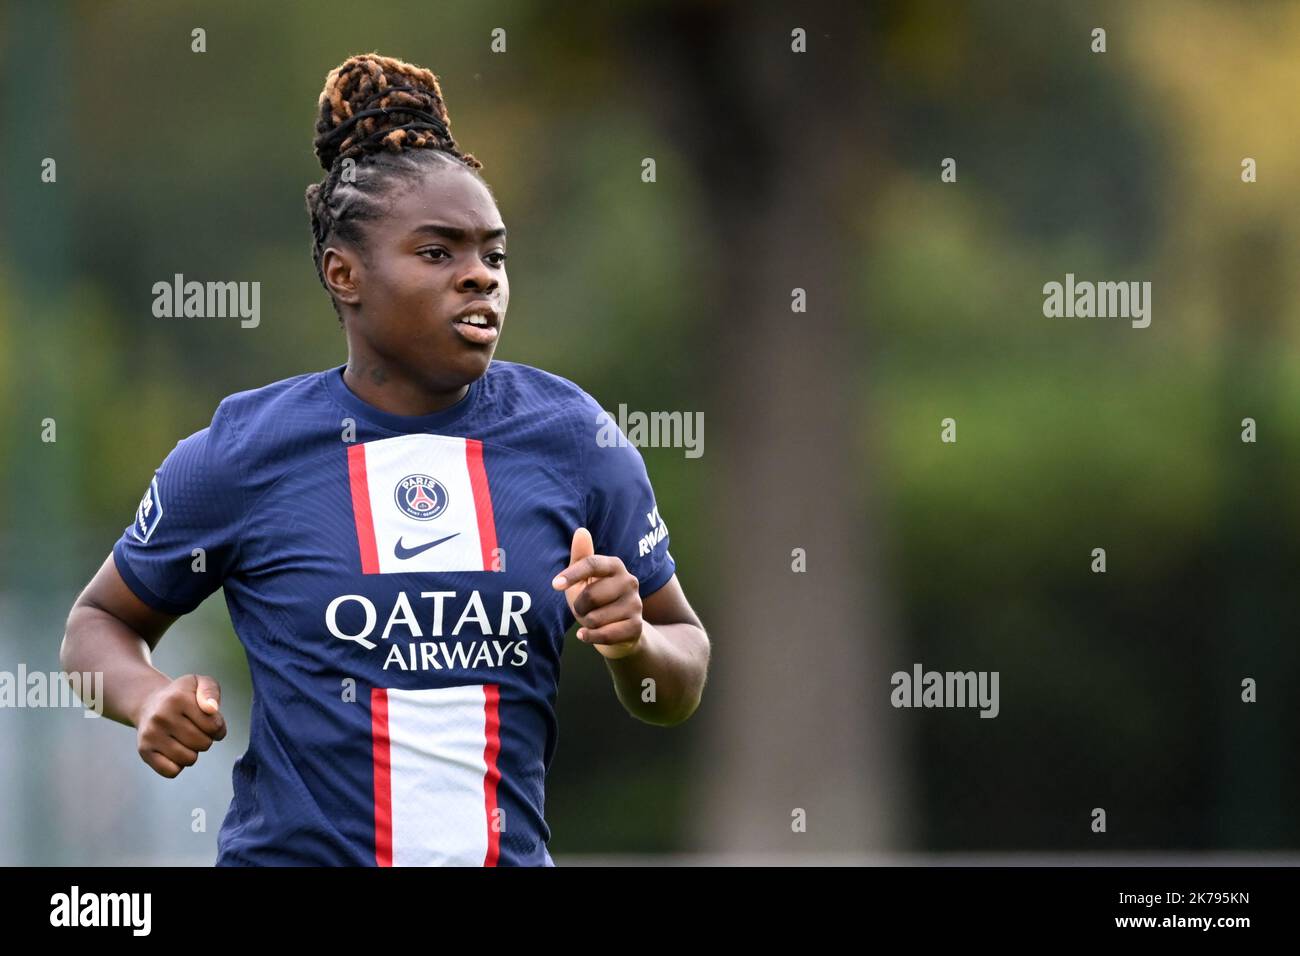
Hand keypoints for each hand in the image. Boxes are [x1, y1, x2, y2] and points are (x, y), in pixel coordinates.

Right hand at [135, 674, 226, 777]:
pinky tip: (175, 751)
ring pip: (189, 759)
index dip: (218, 727)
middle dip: (206, 739)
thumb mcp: (199, 683)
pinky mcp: (144, 751)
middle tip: (196, 731)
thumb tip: (212, 708)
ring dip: (193, 753)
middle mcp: (162, 717)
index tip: (211, 722)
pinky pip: (171, 771)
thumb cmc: (181, 695)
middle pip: (203, 744)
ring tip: (186, 740)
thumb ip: (211, 691)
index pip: (214, 726)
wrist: (149, 703)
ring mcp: (151, 735)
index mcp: (178, 699)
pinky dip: (178, 766)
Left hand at [552, 527, 643, 658]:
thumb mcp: (584, 580)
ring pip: (595, 618)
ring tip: (593, 621)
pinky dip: (590, 637)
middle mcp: (629, 581)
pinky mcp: (637, 626)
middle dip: (579, 607)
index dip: (571, 574)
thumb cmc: (597, 602)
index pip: (591, 563)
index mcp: (615, 565)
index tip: (555, 585)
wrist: (620, 632)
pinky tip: (587, 635)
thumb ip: (581, 557)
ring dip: (586, 623)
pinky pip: (605, 634)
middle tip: (583, 610)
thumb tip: (581, 531)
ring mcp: (635, 604)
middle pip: (590, 595)